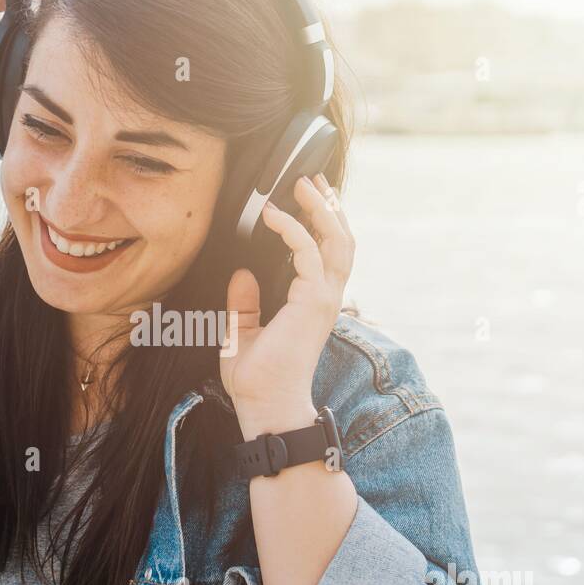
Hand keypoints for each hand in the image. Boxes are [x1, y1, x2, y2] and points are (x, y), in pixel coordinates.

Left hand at [220, 173, 354, 437]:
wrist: (265, 406)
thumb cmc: (256, 380)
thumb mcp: (242, 332)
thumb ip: (245, 302)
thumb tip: (242, 273)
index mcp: (313, 302)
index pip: (327, 252)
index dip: (320, 222)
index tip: (303, 197)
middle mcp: (325, 297)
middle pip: (341, 239)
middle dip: (329, 206)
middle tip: (313, 178)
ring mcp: (323, 299)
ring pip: (337, 241)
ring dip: (322, 208)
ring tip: (305, 183)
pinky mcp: (313, 302)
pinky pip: (306, 253)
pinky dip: (292, 229)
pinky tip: (274, 214)